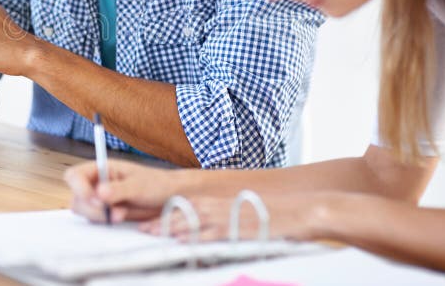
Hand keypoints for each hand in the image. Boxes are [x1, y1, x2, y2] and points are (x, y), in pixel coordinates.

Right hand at [64, 160, 177, 222]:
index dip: (79, 187)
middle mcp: (97, 183)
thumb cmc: (156, 184)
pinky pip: (95, 221)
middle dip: (92, 207)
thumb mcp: (139, 185)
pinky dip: (105, 222)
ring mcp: (100, 200)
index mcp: (102, 168)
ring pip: (84, 211)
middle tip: (112, 211)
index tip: (94, 198)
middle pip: (76, 197)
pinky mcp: (106, 214)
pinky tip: (122, 218)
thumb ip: (119, 190)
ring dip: (100, 216)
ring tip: (122, 214)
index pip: (75, 175)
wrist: (170, 199)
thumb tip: (100, 193)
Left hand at [139, 191, 332, 241]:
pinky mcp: (240, 229)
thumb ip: (224, 222)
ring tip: (152, 233)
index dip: (165, 214)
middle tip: (141, 227)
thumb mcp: (244, 215)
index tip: (147, 220)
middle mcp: (222, 207)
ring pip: (194, 221)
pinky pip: (215, 233)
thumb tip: (208, 231)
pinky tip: (185, 241)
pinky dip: (197, 237)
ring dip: (172, 227)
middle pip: (184, 212)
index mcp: (221, 203)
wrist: (302, 211)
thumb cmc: (274, 215)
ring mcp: (230, 217)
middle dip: (161, 220)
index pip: (186, 207)